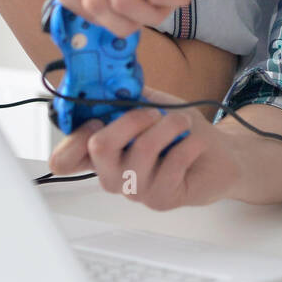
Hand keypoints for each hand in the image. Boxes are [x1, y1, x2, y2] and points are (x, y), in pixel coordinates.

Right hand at [47, 88, 241, 209]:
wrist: (217, 154)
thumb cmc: (178, 130)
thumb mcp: (149, 103)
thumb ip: (125, 96)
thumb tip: (107, 81)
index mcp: (100, 153)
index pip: (63, 159)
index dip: (73, 137)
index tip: (97, 119)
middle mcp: (111, 175)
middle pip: (99, 146)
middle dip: (131, 119)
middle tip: (154, 113)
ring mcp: (135, 190)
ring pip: (141, 150)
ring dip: (168, 126)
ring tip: (181, 122)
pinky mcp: (160, 200)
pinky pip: (172, 163)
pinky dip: (188, 143)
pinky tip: (193, 144)